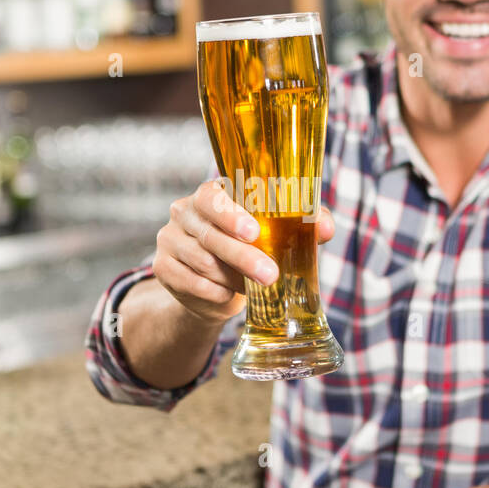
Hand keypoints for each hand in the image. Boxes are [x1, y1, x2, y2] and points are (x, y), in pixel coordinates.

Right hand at [155, 179, 334, 325]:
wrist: (215, 287)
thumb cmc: (249, 248)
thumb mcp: (275, 233)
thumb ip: (301, 223)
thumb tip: (325, 227)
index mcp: (210, 194)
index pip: (214, 197)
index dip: (231, 214)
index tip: (254, 232)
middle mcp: (183, 211)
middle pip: (211, 234)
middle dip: (243, 257)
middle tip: (270, 274)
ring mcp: (170, 239)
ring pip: (202, 262)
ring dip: (232, 277)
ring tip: (253, 285)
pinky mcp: (163, 268)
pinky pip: (191, 282)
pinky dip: (215, 291)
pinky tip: (229, 293)